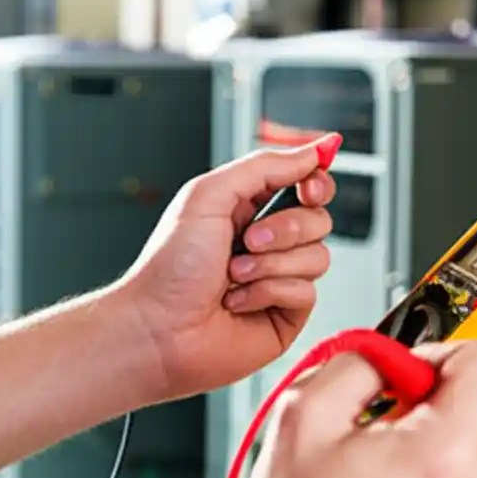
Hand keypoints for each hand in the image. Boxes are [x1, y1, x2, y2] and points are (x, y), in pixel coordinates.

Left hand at [115, 134, 340, 399]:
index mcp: (249, 208)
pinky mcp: (285, 315)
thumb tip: (316, 149)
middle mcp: (268, 243)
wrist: (157, 328)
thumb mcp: (210, 195)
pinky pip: (307, 293)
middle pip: (319, 220)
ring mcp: (279, 279)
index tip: (307, 189)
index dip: (315, 184)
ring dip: (271, 265)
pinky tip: (238, 301)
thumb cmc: (169, 266)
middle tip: (246, 241)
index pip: (306, 185)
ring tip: (233, 276)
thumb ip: (266, 166)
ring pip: (318, 257)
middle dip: (286, 228)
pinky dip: (269, 292)